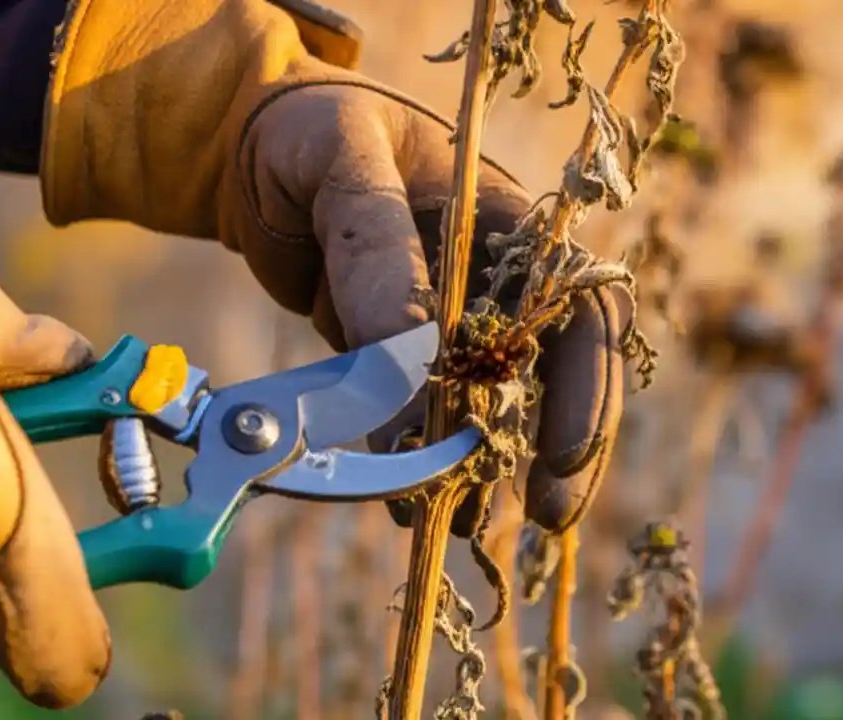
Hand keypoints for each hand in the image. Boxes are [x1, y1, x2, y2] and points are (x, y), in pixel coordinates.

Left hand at [236, 85, 631, 534]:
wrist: (257, 147)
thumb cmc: (316, 130)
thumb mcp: (346, 166)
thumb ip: (378, 258)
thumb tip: (407, 375)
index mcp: (514, 226)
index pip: (581, 314)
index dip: (584, 391)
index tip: (557, 460)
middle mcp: (502, 282)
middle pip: (563, 374)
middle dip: (561, 448)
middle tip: (542, 516)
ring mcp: (458, 324)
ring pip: (503, 406)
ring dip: (491, 466)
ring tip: (465, 521)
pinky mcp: (411, 359)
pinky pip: (436, 416)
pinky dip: (431, 458)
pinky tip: (416, 500)